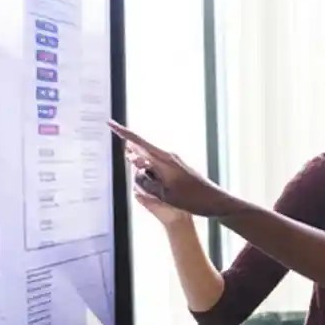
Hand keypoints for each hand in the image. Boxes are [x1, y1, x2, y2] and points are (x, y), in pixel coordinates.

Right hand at [109, 120, 238, 216]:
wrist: (214, 201)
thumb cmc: (192, 199)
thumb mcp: (164, 194)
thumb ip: (146, 182)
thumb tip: (137, 170)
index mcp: (164, 159)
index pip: (139, 142)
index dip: (123, 133)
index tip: (110, 123)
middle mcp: (168, 156)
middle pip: (142, 149)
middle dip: (132, 154)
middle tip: (132, 163)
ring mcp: (173, 161)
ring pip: (149, 159)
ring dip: (142, 166)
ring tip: (143, 175)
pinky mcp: (177, 167)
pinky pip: (157, 165)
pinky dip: (150, 170)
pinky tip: (149, 177)